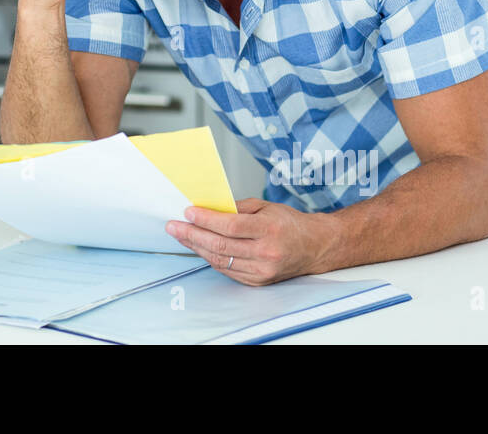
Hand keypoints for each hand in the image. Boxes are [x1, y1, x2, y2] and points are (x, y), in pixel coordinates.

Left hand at [166, 198, 335, 285]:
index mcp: (269, 229)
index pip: (230, 226)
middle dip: (192, 235)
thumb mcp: (265, 206)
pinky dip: (211, 258)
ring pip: (220, 260)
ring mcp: (262, 270)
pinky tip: (200, 247)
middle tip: (174, 226)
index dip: (205, 220)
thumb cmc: (289, 223)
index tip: (188, 212)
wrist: (314, 246)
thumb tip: (207, 209)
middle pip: (221, 245)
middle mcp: (266, 252)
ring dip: (197, 247)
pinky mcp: (258, 281)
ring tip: (182, 236)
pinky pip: (228, 269)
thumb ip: (237, 208)